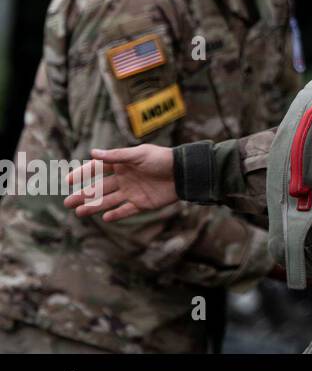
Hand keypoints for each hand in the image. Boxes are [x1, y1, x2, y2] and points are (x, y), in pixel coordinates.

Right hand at [62, 145, 177, 220]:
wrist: (185, 172)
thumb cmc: (162, 159)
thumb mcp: (139, 155)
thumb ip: (116, 156)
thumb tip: (93, 153)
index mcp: (122, 164)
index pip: (97, 169)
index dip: (82, 174)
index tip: (67, 181)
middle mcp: (124, 178)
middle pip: (99, 188)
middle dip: (83, 195)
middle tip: (67, 203)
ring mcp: (132, 192)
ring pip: (109, 201)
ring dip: (94, 206)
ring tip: (79, 212)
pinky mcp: (142, 203)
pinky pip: (126, 210)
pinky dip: (116, 214)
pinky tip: (105, 217)